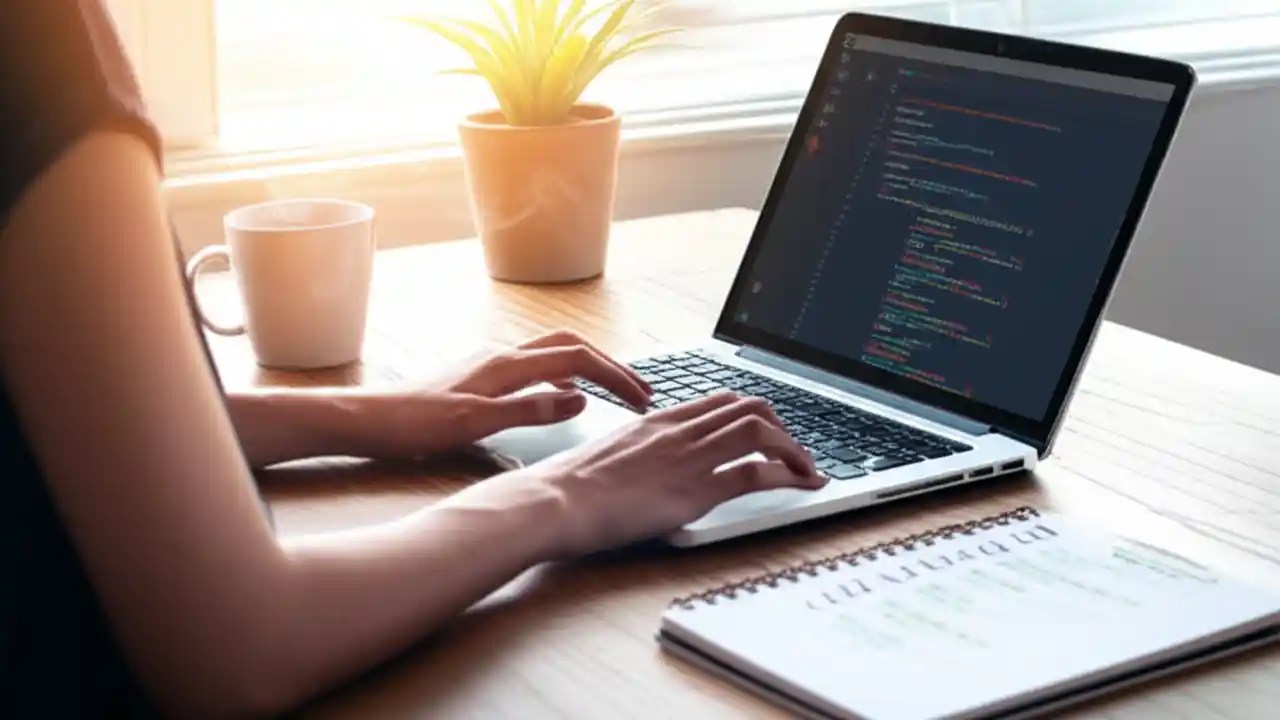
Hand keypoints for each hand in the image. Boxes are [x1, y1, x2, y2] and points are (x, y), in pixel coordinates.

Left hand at [435, 329, 651, 409]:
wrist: (367, 420)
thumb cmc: (414, 425)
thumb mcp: (474, 423)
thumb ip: (530, 410)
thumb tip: (581, 398)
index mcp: (506, 365)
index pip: (577, 360)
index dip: (615, 377)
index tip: (643, 398)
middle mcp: (501, 356)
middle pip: (571, 346)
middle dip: (610, 366)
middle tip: (640, 394)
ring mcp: (490, 363)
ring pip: (554, 353)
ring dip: (589, 367)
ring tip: (614, 392)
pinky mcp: (480, 374)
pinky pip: (535, 366)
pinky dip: (564, 375)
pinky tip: (565, 395)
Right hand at [454, 392, 826, 557]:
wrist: (554, 500)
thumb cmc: (568, 487)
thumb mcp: (608, 458)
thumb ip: (636, 455)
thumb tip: (645, 469)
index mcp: (657, 420)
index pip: (719, 401)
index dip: (752, 413)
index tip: (768, 429)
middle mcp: (678, 431)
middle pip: (748, 408)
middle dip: (781, 426)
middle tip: (793, 450)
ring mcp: (688, 457)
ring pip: (760, 432)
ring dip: (794, 450)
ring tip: (807, 469)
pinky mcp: (695, 489)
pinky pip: (754, 473)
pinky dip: (788, 476)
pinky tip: (803, 485)